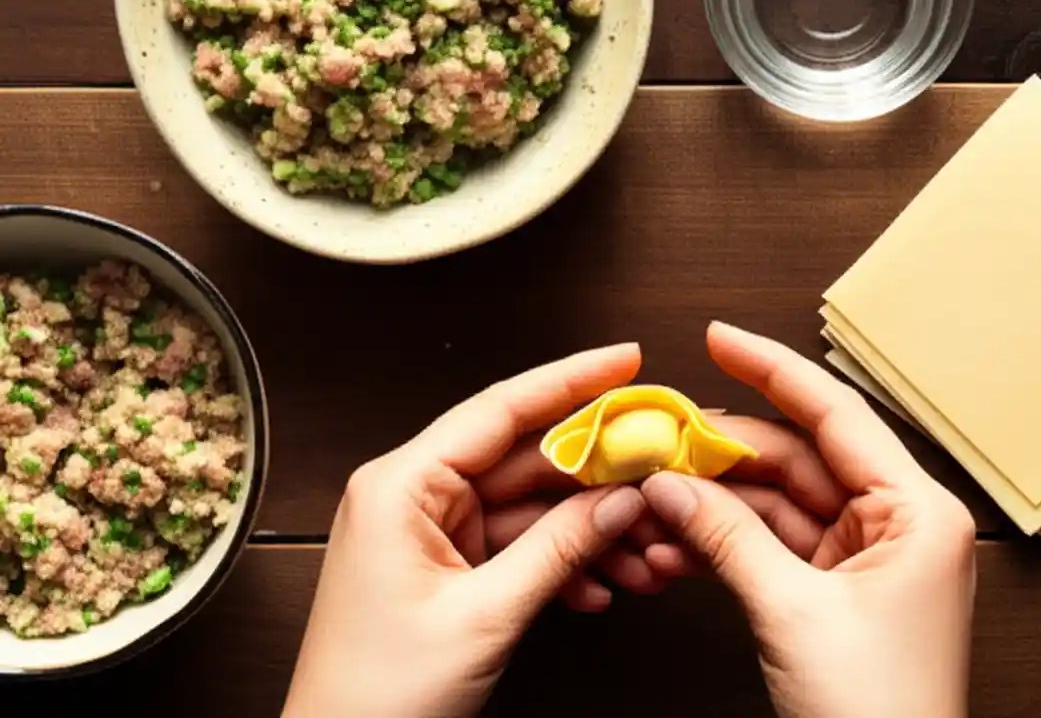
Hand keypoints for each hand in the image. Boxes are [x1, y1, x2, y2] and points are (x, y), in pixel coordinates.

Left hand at [283, 344, 650, 717]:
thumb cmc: (376, 694)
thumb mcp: (482, 615)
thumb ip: (557, 548)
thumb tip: (622, 498)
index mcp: (401, 485)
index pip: (500, 410)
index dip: (570, 381)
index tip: (626, 360)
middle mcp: (414, 496)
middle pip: (524, 460)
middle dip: (597, 475)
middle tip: (661, 469)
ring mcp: (432, 532)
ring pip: (530, 509)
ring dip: (588, 531)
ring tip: (644, 551)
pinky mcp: (448, 568)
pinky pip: (518, 547)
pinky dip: (561, 565)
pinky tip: (601, 587)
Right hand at [641, 322, 976, 717]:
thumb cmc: (881, 715)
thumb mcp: (793, 611)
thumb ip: (727, 536)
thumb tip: (672, 483)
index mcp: (918, 511)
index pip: (834, 414)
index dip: (770, 369)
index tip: (720, 338)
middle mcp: (897, 525)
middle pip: (794, 460)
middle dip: (718, 455)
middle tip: (655, 444)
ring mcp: (864, 560)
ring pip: (774, 506)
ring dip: (709, 509)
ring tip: (650, 508)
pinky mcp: (835, 592)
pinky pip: (770, 548)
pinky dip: (721, 548)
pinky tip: (671, 551)